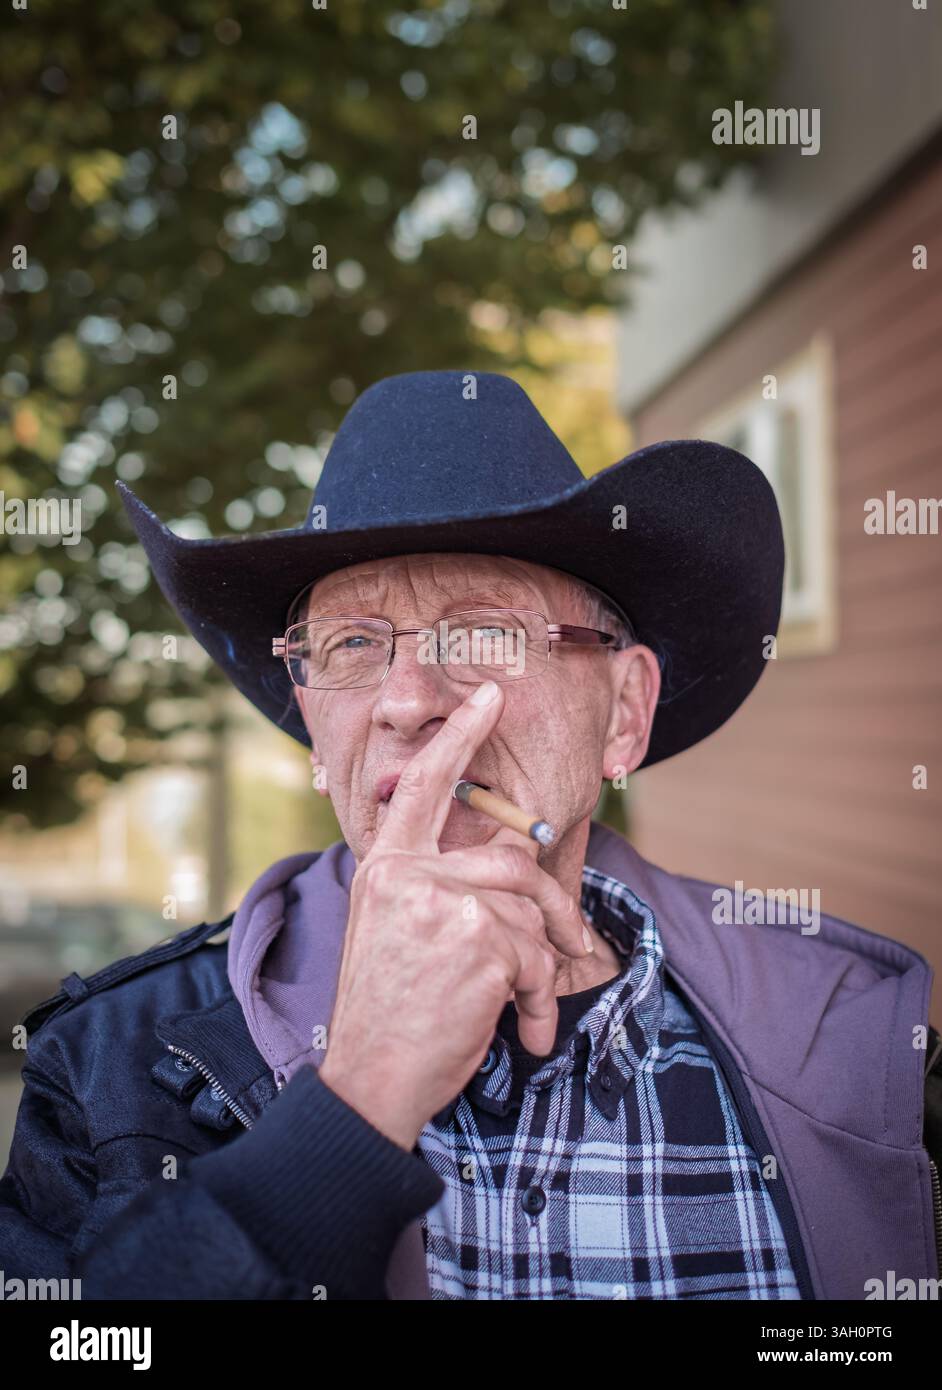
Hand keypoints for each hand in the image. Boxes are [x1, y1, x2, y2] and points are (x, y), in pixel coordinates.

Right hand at [318, 680, 591, 1150]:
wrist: (370, 1081)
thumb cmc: (388, 1014)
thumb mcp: (396, 934)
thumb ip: (436, 890)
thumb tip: (510, 867)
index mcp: (386, 867)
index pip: (422, 785)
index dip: (460, 737)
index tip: (490, 695)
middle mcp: (409, 874)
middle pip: (513, 860)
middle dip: (554, 908)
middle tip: (575, 947)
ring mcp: (443, 904)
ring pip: (529, 914)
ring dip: (540, 971)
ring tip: (525, 1014)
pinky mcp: (478, 942)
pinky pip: (536, 957)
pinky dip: (539, 1001)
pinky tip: (521, 1033)